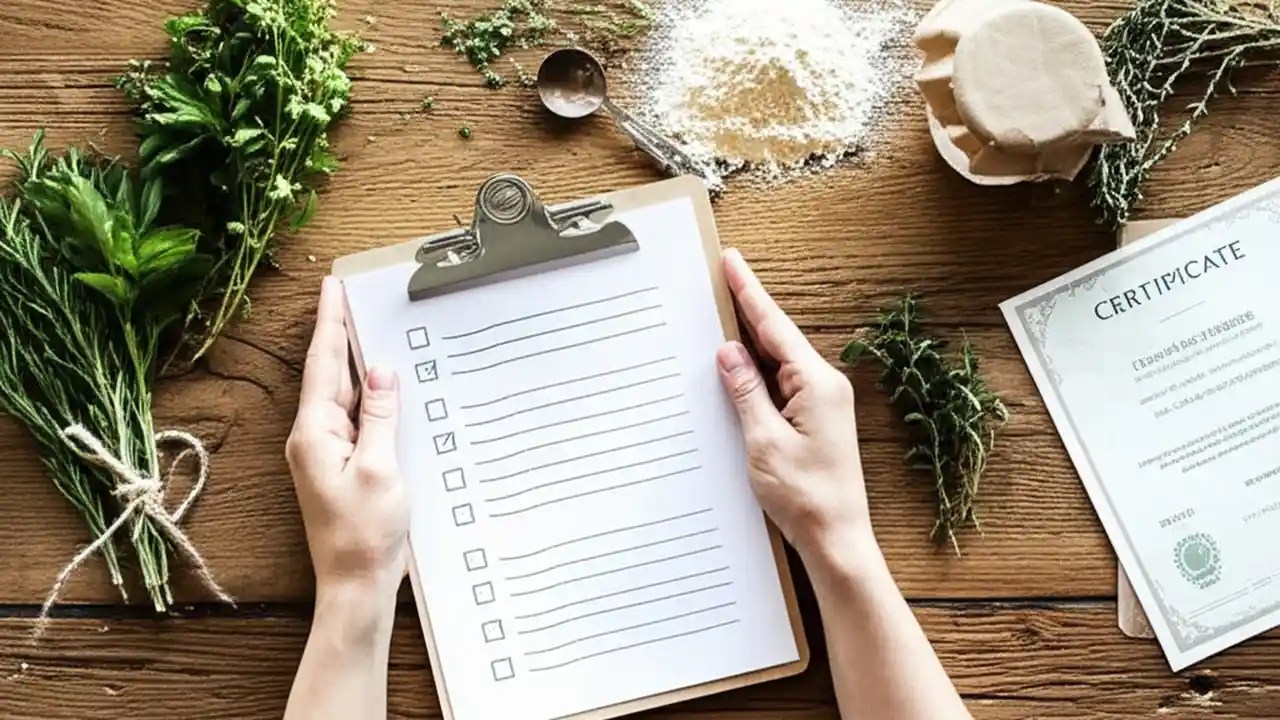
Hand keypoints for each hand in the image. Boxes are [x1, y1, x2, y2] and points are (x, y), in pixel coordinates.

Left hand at [286, 277, 408, 603]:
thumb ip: (380, 416)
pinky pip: (355, 420)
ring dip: (357, 364)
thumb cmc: (364, 535)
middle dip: (342, 334)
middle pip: (330, 374)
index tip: (331, 287)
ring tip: (370, 327)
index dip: (329, 323)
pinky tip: (386, 387)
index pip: (322, 364)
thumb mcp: (380, 468)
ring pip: (343, 396)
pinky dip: (369, 398)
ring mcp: (326, 454)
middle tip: (353, 295)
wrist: (355, 585)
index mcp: (314, 434)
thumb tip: (380, 372)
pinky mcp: (342, 467)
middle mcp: (313, 439)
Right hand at [716, 250, 873, 560]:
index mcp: (817, 384)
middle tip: (720, 278)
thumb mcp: (764, 441)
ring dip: (750, 342)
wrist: (837, 540)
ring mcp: (822, 404)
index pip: (775, 326)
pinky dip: (758, 373)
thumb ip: (745, 392)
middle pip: (777, 338)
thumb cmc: (806, 497)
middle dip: (747, 309)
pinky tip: (738, 368)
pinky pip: (782, 384)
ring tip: (721, 314)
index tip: (732, 262)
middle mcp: (824, 387)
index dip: (749, 292)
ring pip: (778, 361)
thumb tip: (729, 353)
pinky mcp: (816, 421)